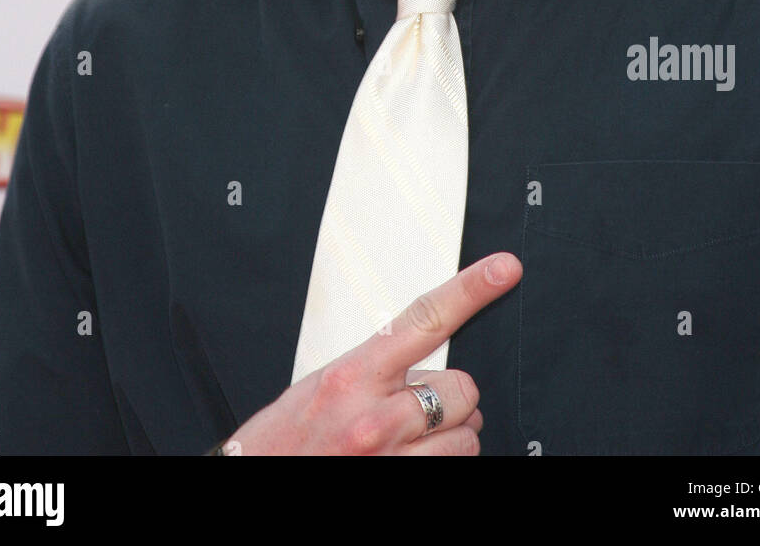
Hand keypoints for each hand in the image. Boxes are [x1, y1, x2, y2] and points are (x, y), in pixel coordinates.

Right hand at [220, 252, 521, 455]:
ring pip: (466, 438)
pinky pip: (454, 471)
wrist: (256, 482)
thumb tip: (422, 370)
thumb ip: (375, 371)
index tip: (503, 269)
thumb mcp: (322, 388)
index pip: (425, 319)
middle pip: (461, 389)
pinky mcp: (401, 490)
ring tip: (411, 446)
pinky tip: (411, 463)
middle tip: (415, 412)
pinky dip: (442, 465)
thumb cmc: (286, 442)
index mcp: (352, 377)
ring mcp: (391, 462)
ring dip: (449, 440)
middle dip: (448, 399)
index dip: (470, 290)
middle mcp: (374, 419)